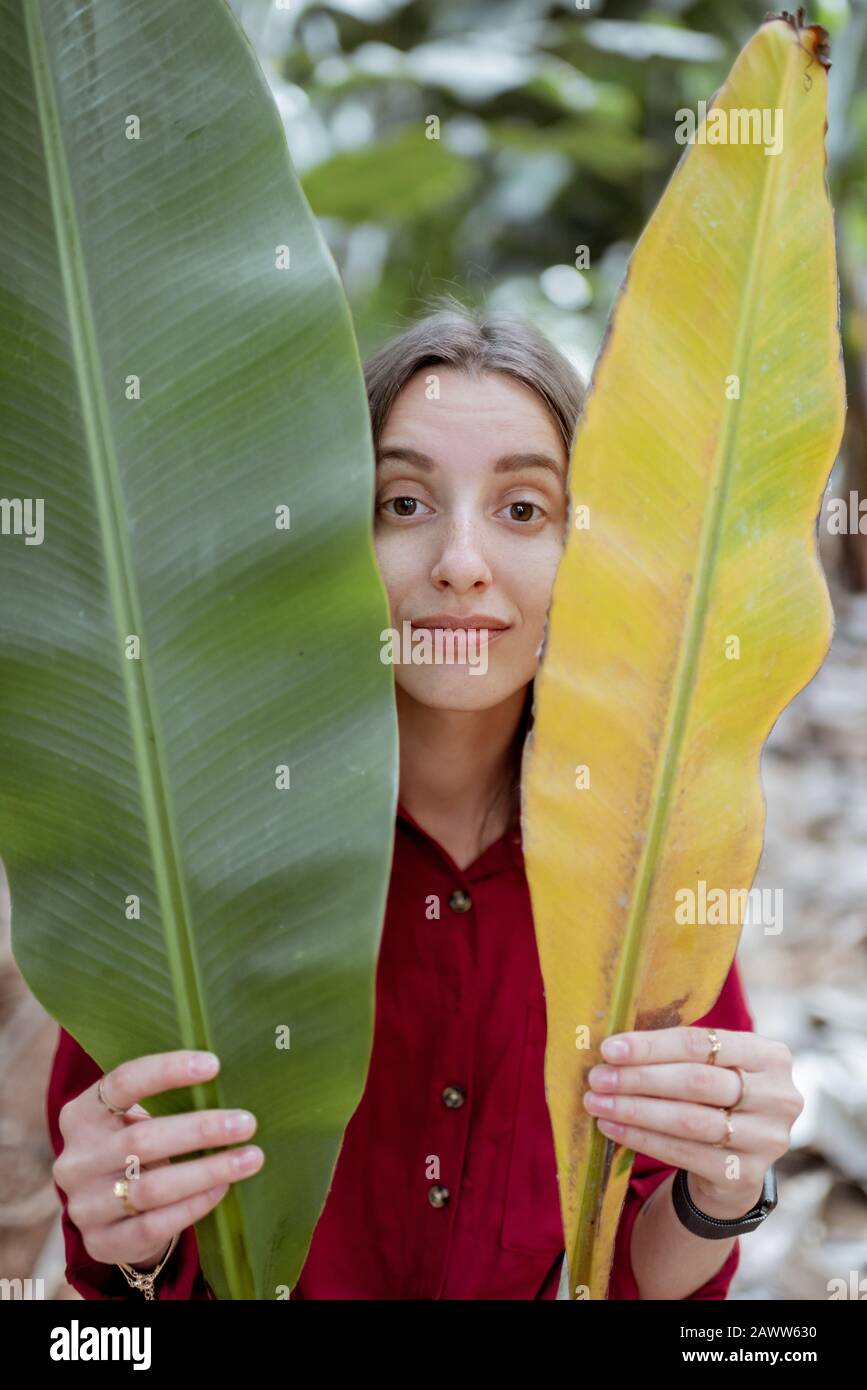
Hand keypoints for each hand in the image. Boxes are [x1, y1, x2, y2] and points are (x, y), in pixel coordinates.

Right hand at [52, 1050, 264, 1269]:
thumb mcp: (133, 1121)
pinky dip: (194, 1205)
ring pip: (152, 1188)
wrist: (107, 1212)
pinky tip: (223, 1189)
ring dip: (208, 1171)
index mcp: (81, 1116)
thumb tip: (231, 1083)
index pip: (121, 1083)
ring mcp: (84, 1205)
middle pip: (141, 1140)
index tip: (214, 1065)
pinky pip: (154, 1225)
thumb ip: (166, 1103)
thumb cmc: (133, 1149)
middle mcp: (76, 1160)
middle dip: (201, 1130)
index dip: (166, 1070)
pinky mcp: (101, 1242)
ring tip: (250, 1158)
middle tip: (247, 1123)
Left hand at [582, 1026, 803, 1216]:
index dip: (651, 1046)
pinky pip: (685, 1153)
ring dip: (635, 1110)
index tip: (609, 1048)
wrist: (737, 1162)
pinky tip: (615, 1129)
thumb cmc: (715, 1099)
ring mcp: (767, 1138)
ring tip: (598, 1103)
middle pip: (696, 1081)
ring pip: (689, 1120)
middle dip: (639, 1079)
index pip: (702, 1043)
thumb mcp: (713, 1068)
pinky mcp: (746, 1174)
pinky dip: (644, 1139)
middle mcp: (778, 1096)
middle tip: (597, 1078)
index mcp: (769, 1055)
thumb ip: (677, 1053)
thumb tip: (612, 1046)